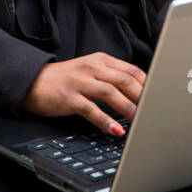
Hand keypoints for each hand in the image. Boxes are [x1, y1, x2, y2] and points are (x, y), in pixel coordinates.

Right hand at [21, 52, 145, 136]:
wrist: (32, 81)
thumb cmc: (64, 79)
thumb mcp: (90, 71)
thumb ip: (111, 78)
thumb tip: (138, 92)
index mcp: (100, 60)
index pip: (132, 70)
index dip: (148, 84)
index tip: (160, 97)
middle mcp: (92, 68)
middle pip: (125, 80)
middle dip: (143, 97)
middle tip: (155, 111)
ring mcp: (80, 82)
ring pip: (111, 93)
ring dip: (128, 108)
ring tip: (141, 121)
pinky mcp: (69, 97)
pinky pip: (91, 110)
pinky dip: (105, 121)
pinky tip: (115, 130)